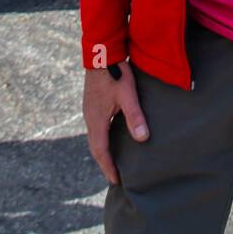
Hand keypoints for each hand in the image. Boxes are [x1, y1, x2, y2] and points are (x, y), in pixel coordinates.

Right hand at [83, 64, 148, 185]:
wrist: (102, 52)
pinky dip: (103, 139)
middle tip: (115, 177)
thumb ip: (134, 116)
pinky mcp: (92, 103)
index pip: (101, 151)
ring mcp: (89, 110)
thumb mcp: (128, 94)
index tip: (116, 181)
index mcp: (96, 119)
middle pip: (96, 147)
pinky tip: (112, 138)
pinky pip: (96, 128)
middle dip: (105, 163)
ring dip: (103, 151)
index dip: (108, 167)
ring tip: (114, 162)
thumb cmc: (115, 72)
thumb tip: (142, 139)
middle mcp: (90, 117)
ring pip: (95, 137)